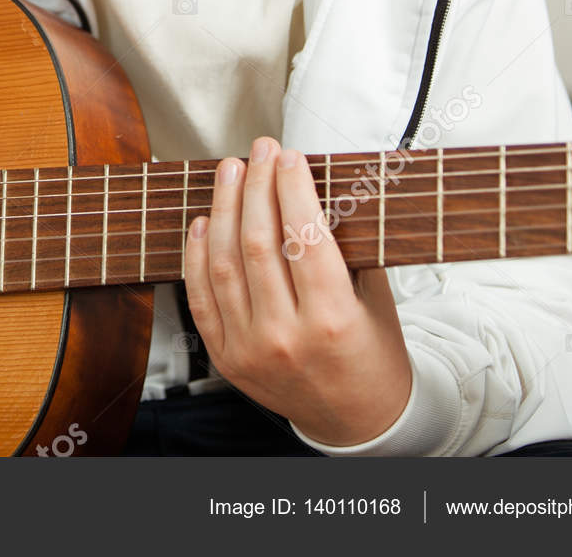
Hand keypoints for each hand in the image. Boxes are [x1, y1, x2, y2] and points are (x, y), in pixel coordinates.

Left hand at [181, 136, 412, 447]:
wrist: (357, 422)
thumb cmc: (372, 354)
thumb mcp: (374, 299)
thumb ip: (347, 248)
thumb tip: (316, 187)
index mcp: (332, 321)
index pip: (305, 237)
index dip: (292, 188)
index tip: (288, 156)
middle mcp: (285, 336)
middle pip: (259, 243)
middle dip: (257, 186)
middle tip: (259, 150)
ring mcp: (248, 348)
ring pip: (224, 263)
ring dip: (224, 208)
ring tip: (230, 171)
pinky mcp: (225, 356)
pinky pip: (200, 295)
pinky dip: (197, 254)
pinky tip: (204, 221)